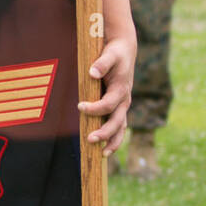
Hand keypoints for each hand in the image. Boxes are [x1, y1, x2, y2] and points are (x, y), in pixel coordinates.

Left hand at [79, 31, 134, 155]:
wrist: (124, 50)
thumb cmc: (115, 53)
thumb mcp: (109, 54)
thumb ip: (102, 63)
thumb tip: (93, 72)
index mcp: (121, 89)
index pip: (108, 104)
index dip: (95, 108)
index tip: (80, 106)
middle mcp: (124, 100)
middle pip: (117, 122)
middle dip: (105, 132)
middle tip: (90, 139)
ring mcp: (123, 105)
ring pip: (121, 128)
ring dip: (112, 141)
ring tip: (102, 154)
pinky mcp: (120, 107)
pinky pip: (118, 126)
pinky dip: (114, 137)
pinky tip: (105, 149)